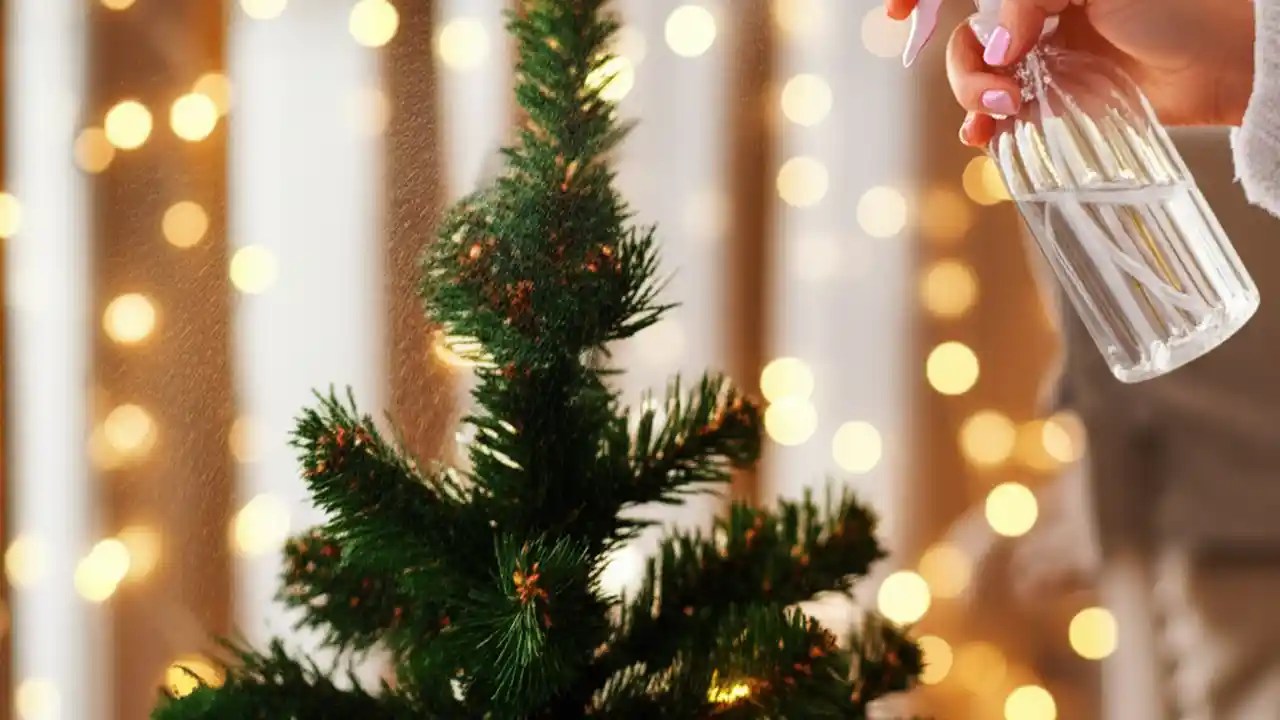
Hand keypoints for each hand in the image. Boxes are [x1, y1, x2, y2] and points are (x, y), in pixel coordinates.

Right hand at [887, 0, 1255, 146]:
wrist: (1223, 62)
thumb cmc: (1175, 5)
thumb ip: (1027, 0)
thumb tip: (996, 49)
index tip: (897, 16)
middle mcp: (1033, 13)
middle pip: (963, 37)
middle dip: (962, 67)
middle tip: (998, 91)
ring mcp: (1041, 57)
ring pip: (976, 77)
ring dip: (971, 99)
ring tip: (1004, 116)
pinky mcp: (1054, 99)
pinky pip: (998, 114)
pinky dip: (984, 128)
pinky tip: (988, 138)